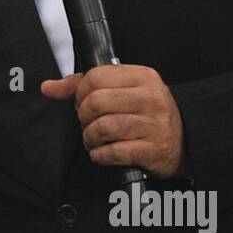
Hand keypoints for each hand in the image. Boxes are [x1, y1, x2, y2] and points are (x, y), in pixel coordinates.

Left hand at [41, 64, 184, 177]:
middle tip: (88, 124)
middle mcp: (151, 98)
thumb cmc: (147, 113)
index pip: (95, 77)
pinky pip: (114, 152)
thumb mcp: (123, 90)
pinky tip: (103, 153)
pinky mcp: (153, 150)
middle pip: (96, 102)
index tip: (83, 104)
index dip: (80, 93)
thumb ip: (84, 85)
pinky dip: (100, 155)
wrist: (185, 140)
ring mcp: (154, 125)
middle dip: (83, 117)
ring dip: (90, 138)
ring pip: (103, 128)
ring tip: (94, 140)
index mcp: (142, 76)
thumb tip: (48, 87)